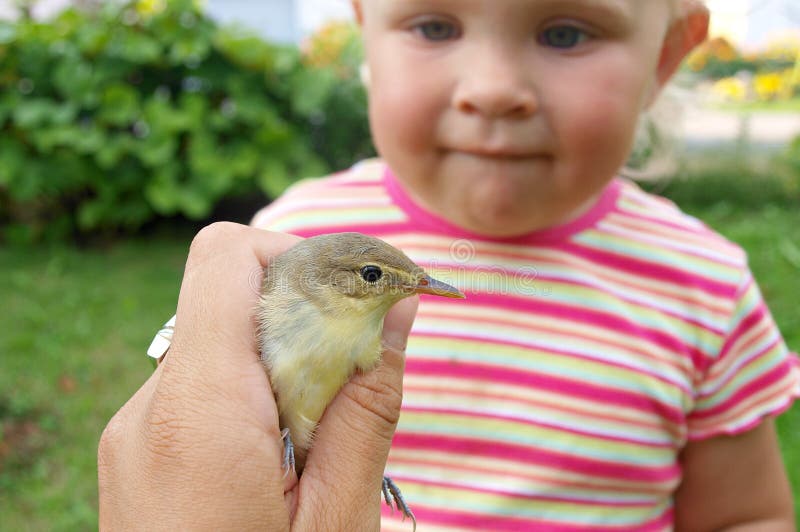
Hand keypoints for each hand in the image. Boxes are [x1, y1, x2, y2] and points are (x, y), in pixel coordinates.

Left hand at [98, 223, 418, 529]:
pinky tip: (280, 458)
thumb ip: (369, 400)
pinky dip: (250, 396)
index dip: (295, 256)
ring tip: (317, 437)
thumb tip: (402, 305)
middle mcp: (150, 408)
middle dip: (302, 317)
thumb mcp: (339, 516)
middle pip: (228, 298)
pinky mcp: (136, 451)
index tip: (351, 298)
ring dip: (281, 363)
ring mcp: (134, 431)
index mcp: (198, 413)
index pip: (225, 257)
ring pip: (218, 344)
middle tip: (353, 375)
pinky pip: (198, 387)